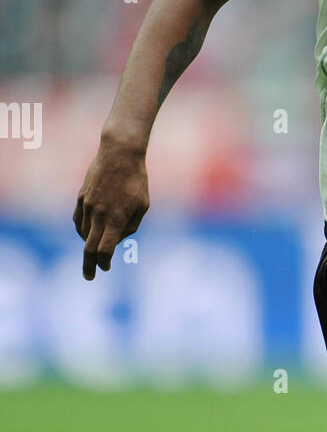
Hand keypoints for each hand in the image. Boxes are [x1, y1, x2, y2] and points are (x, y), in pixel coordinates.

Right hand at [73, 141, 149, 279]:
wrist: (119, 154)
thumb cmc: (136, 181)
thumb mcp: (143, 206)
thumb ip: (130, 226)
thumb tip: (116, 240)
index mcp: (115, 218)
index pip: (104, 250)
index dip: (104, 263)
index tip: (106, 268)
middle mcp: (98, 214)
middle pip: (88, 248)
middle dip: (88, 266)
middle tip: (88, 277)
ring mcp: (86, 205)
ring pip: (83, 233)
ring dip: (90, 243)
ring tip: (100, 243)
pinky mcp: (80, 197)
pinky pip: (78, 220)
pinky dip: (83, 229)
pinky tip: (90, 230)